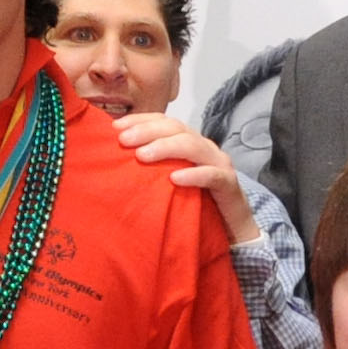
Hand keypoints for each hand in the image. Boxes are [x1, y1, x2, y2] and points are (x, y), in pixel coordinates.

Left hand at [114, 113, 259, 246]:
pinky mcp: (229, 183)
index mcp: (188, 142)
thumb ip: (152, 169)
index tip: (115, 127)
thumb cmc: (196, 203)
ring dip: (165, 148)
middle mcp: (203, 147)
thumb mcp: (169, 181)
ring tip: (142, 156)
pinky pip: (211, 175)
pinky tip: (174, 179)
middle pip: (176, 128)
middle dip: (147, 131)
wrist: (232, 228)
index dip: (140, 120)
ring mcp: (218, 163)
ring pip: (193, 146)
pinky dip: (193, 175)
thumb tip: (116, 163)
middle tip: (124, 140)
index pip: (164, 122)